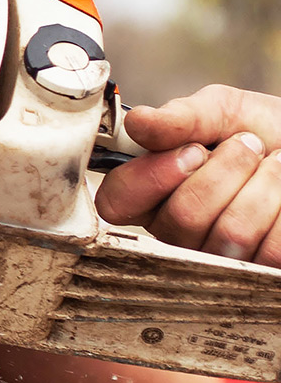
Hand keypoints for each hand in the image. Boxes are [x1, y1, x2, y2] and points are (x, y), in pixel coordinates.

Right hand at [94, 85, 280, 263]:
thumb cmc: (268, 133)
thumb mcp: (225, 112)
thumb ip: (182, 117)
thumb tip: (138, 123)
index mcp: (154, 194)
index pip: (117, 202)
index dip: (150, 178)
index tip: (193, 150)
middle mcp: (178, 233)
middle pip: (180, 217)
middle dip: (227, 168)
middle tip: (248, 147)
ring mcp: (218, 258)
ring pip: (230, 233)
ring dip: (265, 184)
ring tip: (275, 166)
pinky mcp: (260, 270)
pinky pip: (269, 249)